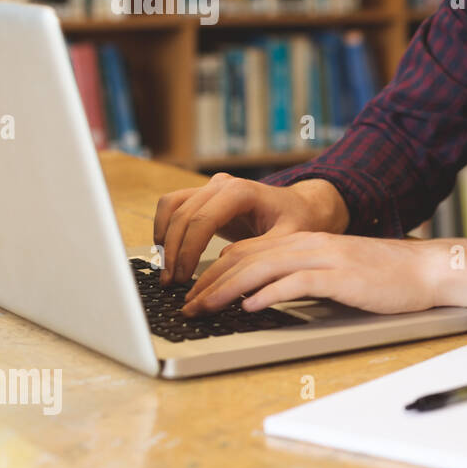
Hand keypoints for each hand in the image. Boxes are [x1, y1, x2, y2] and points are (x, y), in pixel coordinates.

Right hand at [153, 173, 347, 284]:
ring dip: (164, 239)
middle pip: (182, 215)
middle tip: (171, 283)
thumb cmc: (298, 221)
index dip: (188, 250)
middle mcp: (223, 184)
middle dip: (173, 251)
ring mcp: (211, 187)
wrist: (302, 207)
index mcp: (242, 191)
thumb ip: (258, 252)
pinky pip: (173, 207)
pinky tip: (168, 255)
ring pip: (171, 207)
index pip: (203, 219)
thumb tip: (224, 268)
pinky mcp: (205, 196)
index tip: (184, 278)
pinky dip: (165, 228)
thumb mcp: (287, 240)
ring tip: (167, 272)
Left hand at [179, 231, 437, 317]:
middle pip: (245, 256)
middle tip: (187, 306)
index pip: (246, 250)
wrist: (427, 270)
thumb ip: (301, 276)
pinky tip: (250, 305)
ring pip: (262, 267)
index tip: (194, 295)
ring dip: (227, 289)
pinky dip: (269, 293)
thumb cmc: (385, 277)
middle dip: (209, 282)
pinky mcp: (341, 275)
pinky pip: (296, 282)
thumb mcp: (335, 272)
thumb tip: (261, 295)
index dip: (213, 272)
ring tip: (205, 307)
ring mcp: (325, 257)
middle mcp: (310, 244)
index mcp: (306, 241)